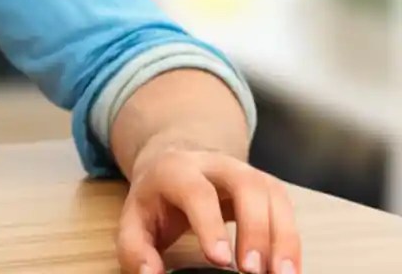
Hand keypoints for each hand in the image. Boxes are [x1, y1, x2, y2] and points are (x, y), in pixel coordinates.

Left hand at [116, 143, 300, 273]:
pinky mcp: (266, 186)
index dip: (211, 225)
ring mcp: (246, 172)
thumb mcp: (134, 218)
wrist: (175, 162)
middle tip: (253, 271)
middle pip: (246, 186)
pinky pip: (286, 209)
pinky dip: (291, 240)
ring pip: (272, 195)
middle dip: (254, 229)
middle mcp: (216, 164)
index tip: (221, 260)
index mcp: (177, 170)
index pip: (197, 192)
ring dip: (282, 238)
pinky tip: (289, 270)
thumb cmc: (156, 198)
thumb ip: (135, 248)